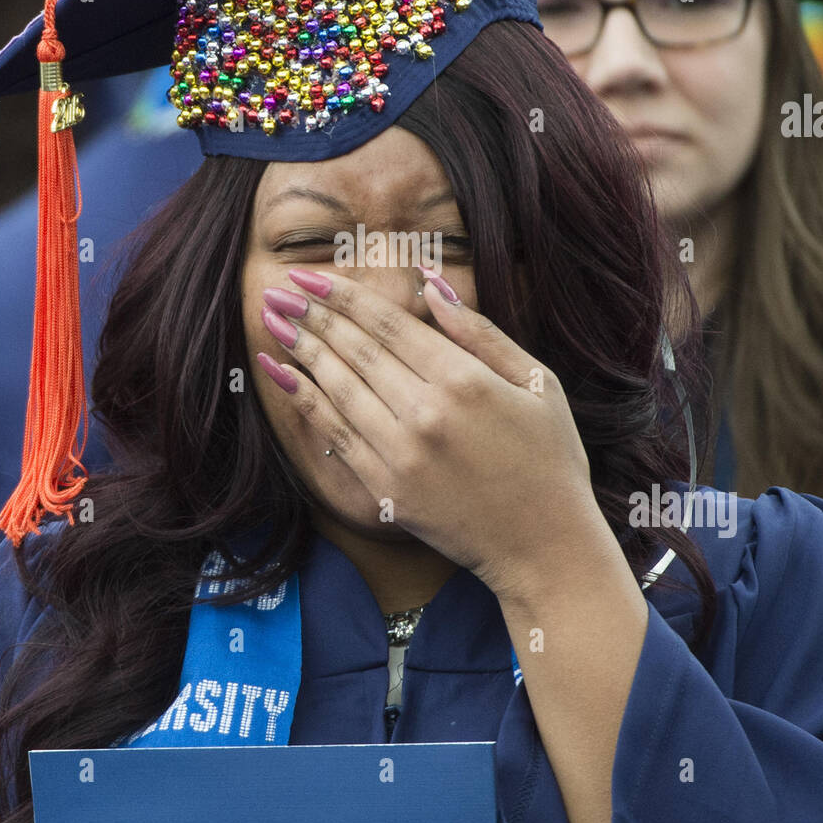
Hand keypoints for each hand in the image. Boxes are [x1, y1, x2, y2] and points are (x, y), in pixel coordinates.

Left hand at [256, 266, 612, 599]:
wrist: (546, 546)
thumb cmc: (550, 459)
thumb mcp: (535, 382)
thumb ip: (480, 332)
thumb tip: (429, 284)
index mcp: (465, 381)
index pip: (388, 325)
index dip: (343, 297)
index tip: (309, 275)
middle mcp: (425, 415)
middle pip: (356, 351)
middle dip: (311, 315)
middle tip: (277, 288)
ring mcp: (402, 456)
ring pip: (339, 389)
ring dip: (301, 351)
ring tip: (272, 321)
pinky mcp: (388, 490)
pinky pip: (337, 437)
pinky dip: (307, 403)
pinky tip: (284, 377)